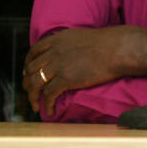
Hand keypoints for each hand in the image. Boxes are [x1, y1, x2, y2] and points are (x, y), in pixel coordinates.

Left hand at [24, 25, 146, 117]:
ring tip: (35, 105)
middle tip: (30, 91)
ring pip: (36, 83)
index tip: (28, 72)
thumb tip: (71, 53)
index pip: (34, 51)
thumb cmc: (109, 42)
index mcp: (58, 39)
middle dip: (27, 82)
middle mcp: (54, 51)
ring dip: (33, 96)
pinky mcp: (66, 79)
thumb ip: (70, 44)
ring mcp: (59, 65)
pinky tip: (50, 110)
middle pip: (31, 69)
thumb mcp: (82, 37)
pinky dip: (47, 104)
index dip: (28, 63)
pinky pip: (49, 94)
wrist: (118, 48)